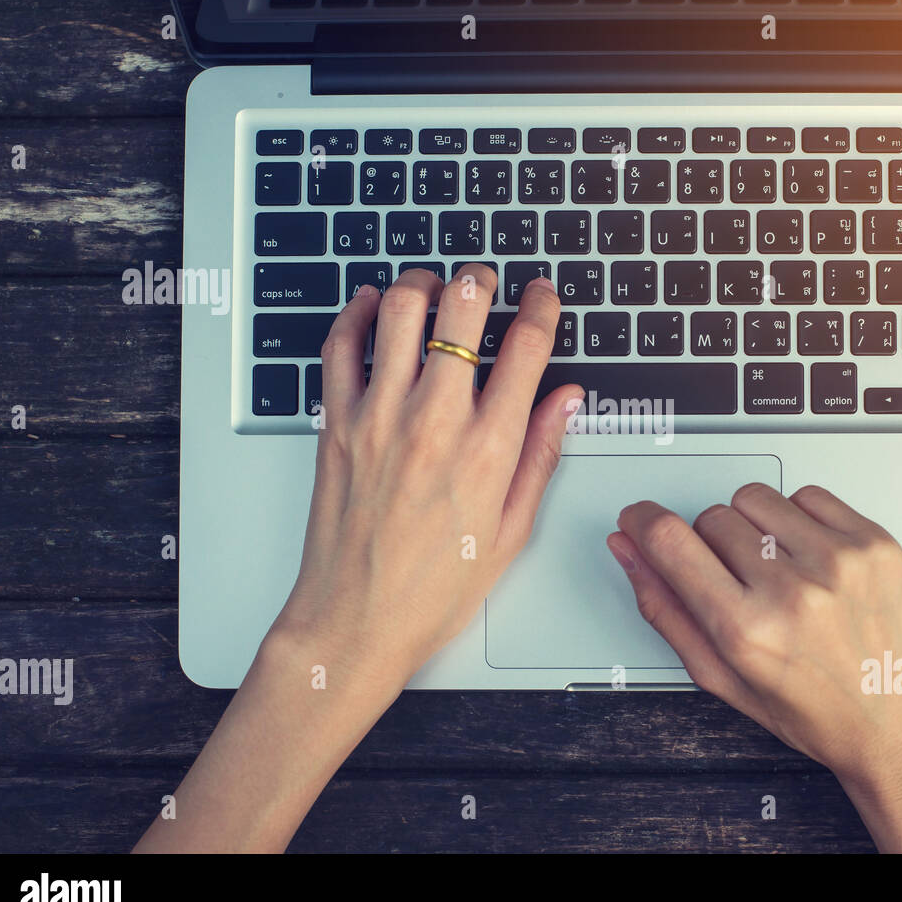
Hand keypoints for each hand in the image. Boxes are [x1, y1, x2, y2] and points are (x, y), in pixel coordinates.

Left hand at [137, 265, 579, 852]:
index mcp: (487, 449)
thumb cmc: (433, 590)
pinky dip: (358, 313)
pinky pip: (342, 346)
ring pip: (400, 312)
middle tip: (486, 280)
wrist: (355, 622)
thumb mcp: (512, 530)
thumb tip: (566, 398)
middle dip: (481, 281)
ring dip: (422, 285)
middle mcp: (433, 421)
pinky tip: (374, 306)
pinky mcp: (336, 424)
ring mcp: (378, 417)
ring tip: (434, 288)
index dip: (541, 308)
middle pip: (462, 309)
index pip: (525, 348)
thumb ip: (541, 454)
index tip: (542, 297)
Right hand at [606, 483, 901, 851]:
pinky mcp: (875, 543)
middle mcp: (794, 591)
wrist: (901, 728)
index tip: (639, 519)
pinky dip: (799, 519)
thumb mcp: (723, 678)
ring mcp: (840, 561)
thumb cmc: (816, 713)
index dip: (643, 522)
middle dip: (710, 544)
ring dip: (754, 526)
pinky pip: (808, 494)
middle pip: (712, 517)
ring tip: (778, 571)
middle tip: (737, 584)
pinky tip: (810, 559)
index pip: (670, 541)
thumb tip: (629, 550)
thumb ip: (665, 609)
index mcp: (748, 631)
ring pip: (755, 497)